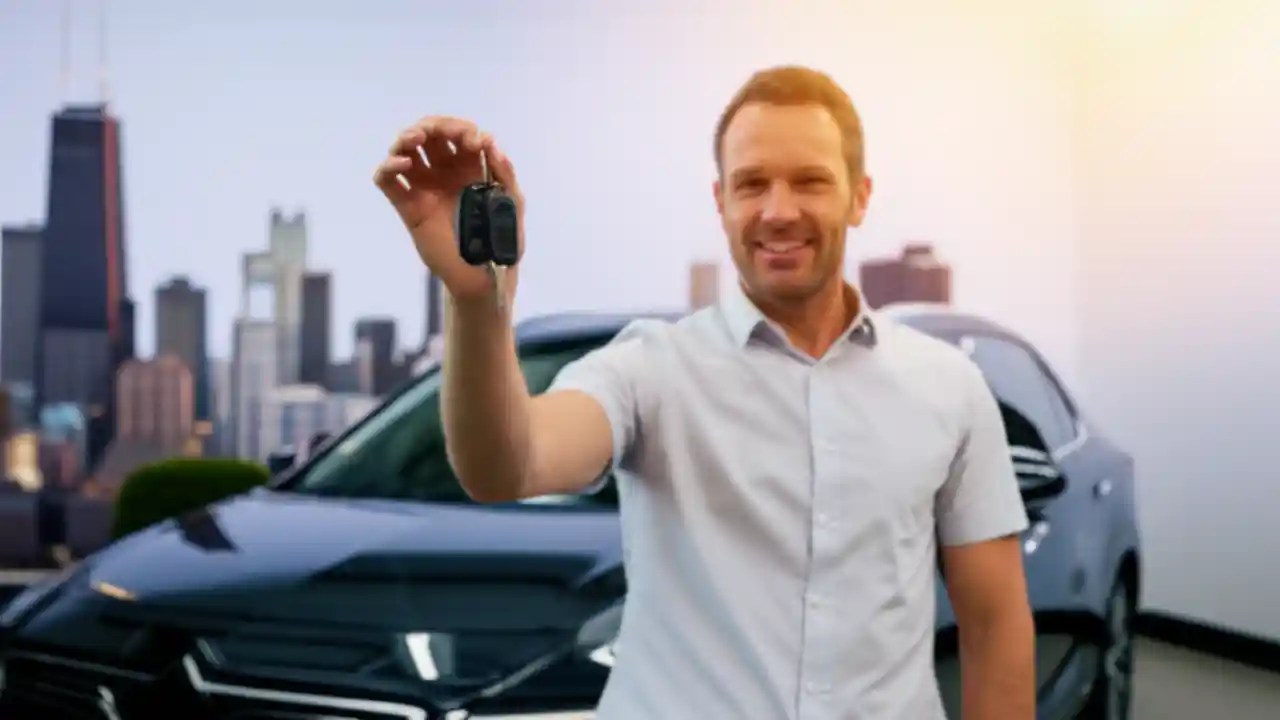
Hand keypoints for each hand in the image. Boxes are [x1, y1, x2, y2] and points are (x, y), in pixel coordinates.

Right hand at [373, 116, 523, 303]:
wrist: (483, 275)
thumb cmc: (501, 239)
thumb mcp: (512, 202)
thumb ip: (505, 172)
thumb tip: (490, 142)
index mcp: (469, 166)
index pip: (457, 133)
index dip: (460, 128)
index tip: (473, 142)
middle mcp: (444, 172)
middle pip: (428, 135)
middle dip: (430, 126)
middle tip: (432, 133)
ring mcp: (424, 188)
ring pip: (405, 150)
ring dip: (405, 138)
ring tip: (412, 142)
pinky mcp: (407, 207)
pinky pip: (388, 181)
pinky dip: (388, 166)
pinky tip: (402, 165)